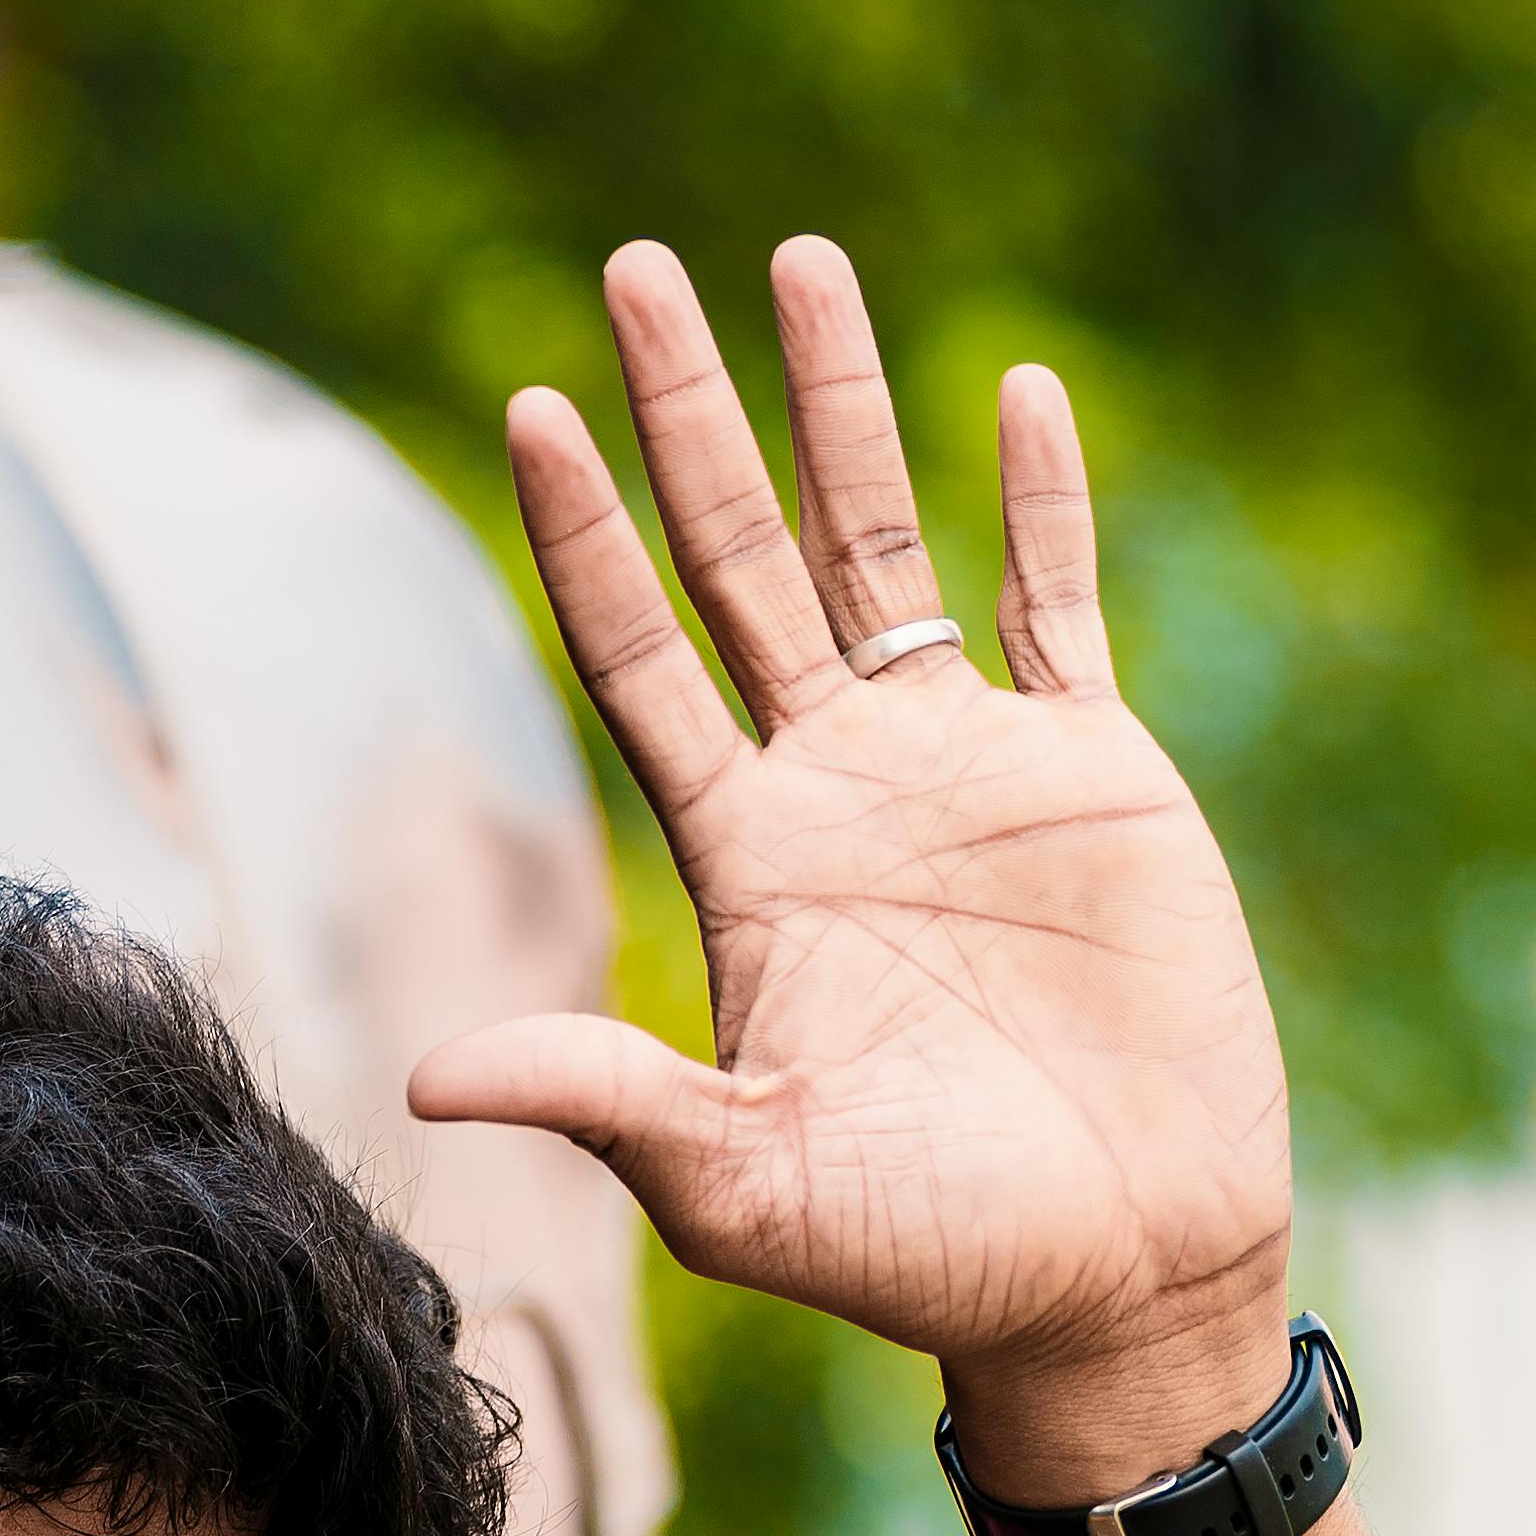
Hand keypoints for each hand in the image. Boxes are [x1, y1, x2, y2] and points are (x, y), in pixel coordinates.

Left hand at [410, 236, 1295, 1504]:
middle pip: (737, 557)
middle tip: (631, 268)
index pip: (636, 655)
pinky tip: (1011, 387)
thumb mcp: (740, 1187)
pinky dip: (1043, 498)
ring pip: (884, 542)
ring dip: (841, 406)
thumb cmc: (924, 1257)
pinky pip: (1057, 601)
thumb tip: (422, 1076)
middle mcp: (834, 785)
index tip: (531, 407)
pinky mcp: (1092, 773)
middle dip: (687, 412)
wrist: (1113, 1277)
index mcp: (741, 861)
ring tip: (796, 258)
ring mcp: (963, 768)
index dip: (584, 533)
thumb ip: (600, 1102)